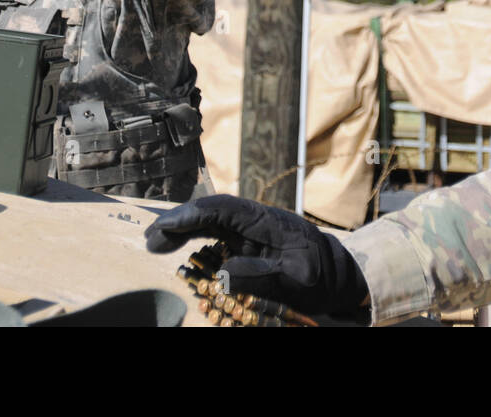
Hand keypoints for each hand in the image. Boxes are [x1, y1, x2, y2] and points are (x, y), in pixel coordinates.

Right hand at [145, 195, 369, 315]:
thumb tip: (222, 275)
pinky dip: (194, 242)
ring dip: (182, 231)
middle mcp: (254, 221)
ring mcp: (249, 232)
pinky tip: (177, 251)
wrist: (340, 275)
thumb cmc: (323, 277)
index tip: (168, 226)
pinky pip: (216, 238)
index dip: (193, 215)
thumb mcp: (297, 281)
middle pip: (211, 212)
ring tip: (154, 245)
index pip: (224, 209)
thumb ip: (262, 277)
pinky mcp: (247, 244)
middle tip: (150, 239)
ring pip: (209, 223)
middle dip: (179, 221)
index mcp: (267, 221)